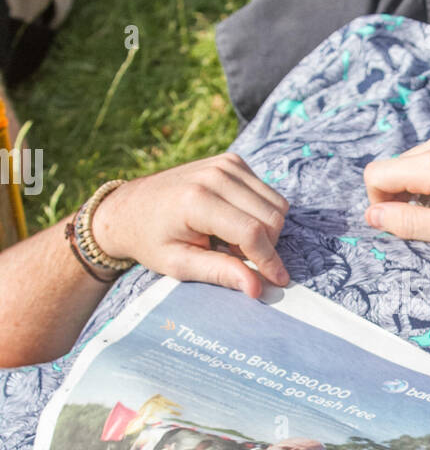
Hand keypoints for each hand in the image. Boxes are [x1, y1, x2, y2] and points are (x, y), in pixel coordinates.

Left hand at [90, 153, 289, 296]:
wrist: (129, 208)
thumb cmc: (150, 239)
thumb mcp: (178, 264)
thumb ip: (219, 273)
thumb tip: (257, 288)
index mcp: (197, 200)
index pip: (252, 232)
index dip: (269, 260)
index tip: (279, 281)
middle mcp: (215, 175)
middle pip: (271, 217)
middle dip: (265, 246)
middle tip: (236, 259)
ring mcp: (225, 164)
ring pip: (276, 205)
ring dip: (264, 230)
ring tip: (231, 242)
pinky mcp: (232, 162)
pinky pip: (267, 193)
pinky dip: (259, 214)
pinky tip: (232, 223)